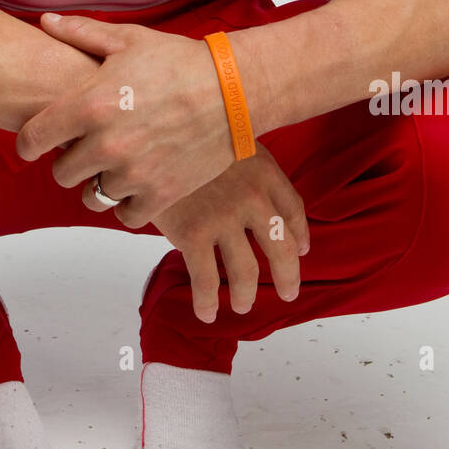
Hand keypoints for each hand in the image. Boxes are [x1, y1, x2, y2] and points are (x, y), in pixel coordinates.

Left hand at [14, 14, 237, 227]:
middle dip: (69, 161)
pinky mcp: (160, 194)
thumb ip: (81, 33)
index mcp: (90, 105)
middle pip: (61, 174)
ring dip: (99, 183)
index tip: (40, 141)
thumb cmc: (181, 62)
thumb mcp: (128, 40)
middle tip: (87, 148)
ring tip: (116, 163)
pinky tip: (137, 181)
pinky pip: (124, 214)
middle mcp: (106, 143)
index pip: (32, 140)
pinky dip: (129, 202)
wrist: (235, 90)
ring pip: (91, 197)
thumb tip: (45, 21)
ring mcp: (133, 173)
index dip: (31, 141)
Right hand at [152, 145, 308, 321]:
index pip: (293, 210)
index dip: (299, 235)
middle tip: (288, 293)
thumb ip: (247, 168)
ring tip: (243, 306)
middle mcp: (252, 196)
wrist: (148, 136)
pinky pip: (207, 281)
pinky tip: (207, 313)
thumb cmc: (187, 136)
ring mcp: (224, 217)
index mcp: (264, 171)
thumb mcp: (228, 142)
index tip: (301, 250)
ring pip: (246, 272)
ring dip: (245, 295)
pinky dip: (207, 302)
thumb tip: (259, 200)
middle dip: (287, 277)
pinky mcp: (193, 234)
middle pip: (281, 248)